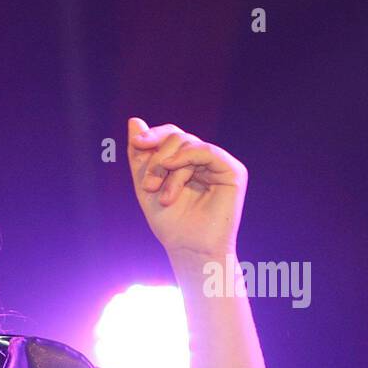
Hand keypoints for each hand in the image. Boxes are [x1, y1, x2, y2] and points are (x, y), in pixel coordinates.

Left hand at [126, 117, 246, 259]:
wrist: (187, 248)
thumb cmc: (169, 222)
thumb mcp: (146, 185)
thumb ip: (140, 155)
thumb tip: (134, 120)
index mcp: (185, 161)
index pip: (171, 135)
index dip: (153, 135)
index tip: (138, 143)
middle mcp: (204, 160)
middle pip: (177, 137)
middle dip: (157, 159)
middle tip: (148, 186)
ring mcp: (219, 164)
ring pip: (189, 144)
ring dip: (168, 168)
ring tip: (162, 196)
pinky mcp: (233, 171)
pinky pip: (207, 151)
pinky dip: (187, 157)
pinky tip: (174, 169)